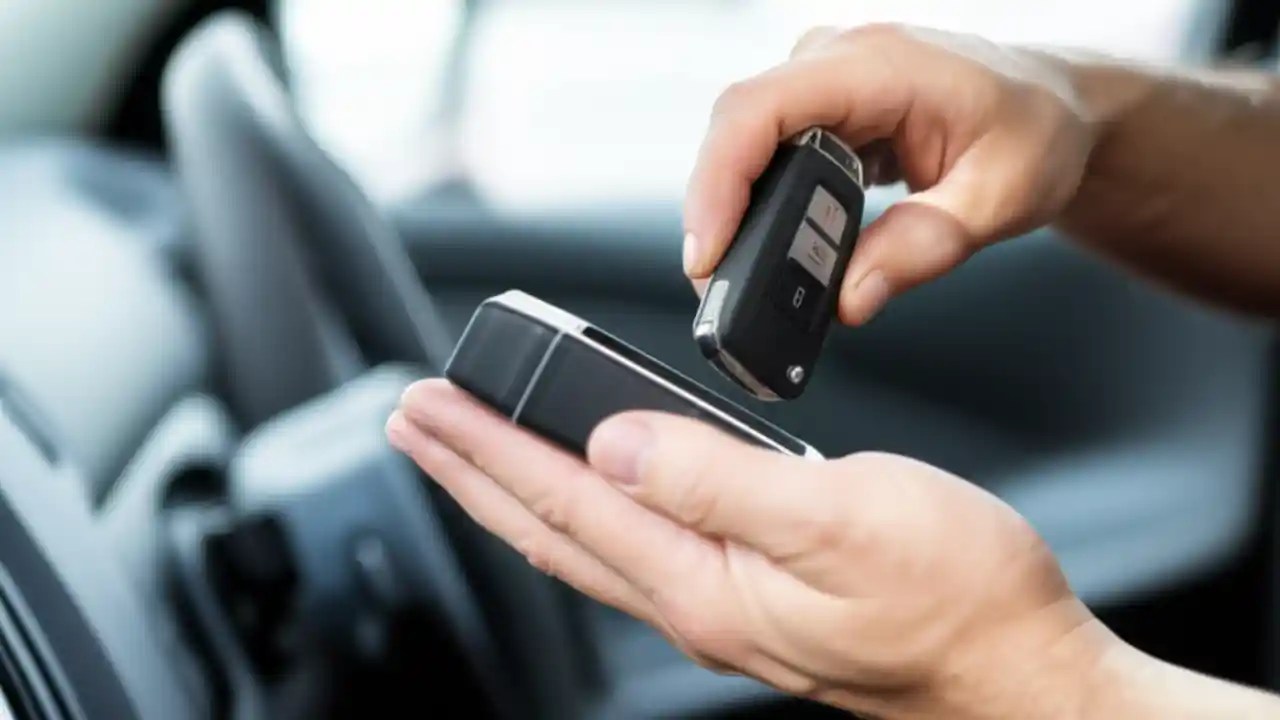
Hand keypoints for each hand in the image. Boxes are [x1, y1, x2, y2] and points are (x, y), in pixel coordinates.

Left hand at [387, 379, 1114, 718]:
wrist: (1019, 670)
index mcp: (705, 581)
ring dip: (516, 493)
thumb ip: (716, 480)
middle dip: (473, 473)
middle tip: (413, 426)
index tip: (428, 406)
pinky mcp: (751, 602)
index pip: (565, 500)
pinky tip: (583, 502)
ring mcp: (721, 608)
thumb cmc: (956, 595)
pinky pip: (634, 553)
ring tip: (472, 454)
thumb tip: (611, 446)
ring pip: (585, 544)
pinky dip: (583, 516)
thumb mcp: (840, 515)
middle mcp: (697, 603)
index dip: (488, 448)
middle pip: (551, 531)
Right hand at [684, 24, 1098, 323]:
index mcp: (880, 65)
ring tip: (741, 282)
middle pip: (737, 131)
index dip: (719, 181)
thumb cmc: (1036, 133)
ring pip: (743, 145)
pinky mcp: (818, 111)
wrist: (1054, 108)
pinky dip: (757, 207)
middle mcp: (837, 62)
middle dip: (717, 214)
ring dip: (734, 214)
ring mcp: (822, 83)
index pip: (762, 109)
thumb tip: (849, 298)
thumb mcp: (1001, 198)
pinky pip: (765, 155)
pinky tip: (768, 252)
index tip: (708, 252)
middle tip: (720, 293)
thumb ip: (924, 246)